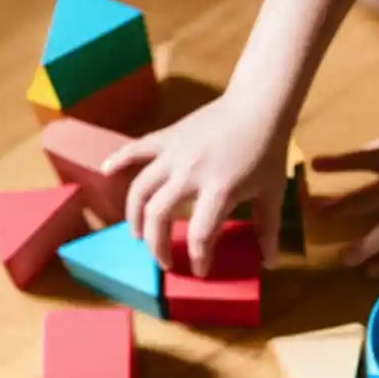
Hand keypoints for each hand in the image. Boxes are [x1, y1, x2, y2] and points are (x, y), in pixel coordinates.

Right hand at [102, 92, 288, 276]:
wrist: (258, 106)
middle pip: (158, 215)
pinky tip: (106, 171)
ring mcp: (174, 154)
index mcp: (220, 190)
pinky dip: (118, 159)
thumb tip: (269, 262)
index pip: (200, 234)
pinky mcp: (167, 137)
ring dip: (134, 216)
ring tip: (137, 234)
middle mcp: (190, 174)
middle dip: (157, 245)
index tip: (200, 271)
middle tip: (164, 261)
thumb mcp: (272, 194)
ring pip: (140, 189)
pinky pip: (136, 149)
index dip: (198, 259)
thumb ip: (267, 230)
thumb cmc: (267, 152)